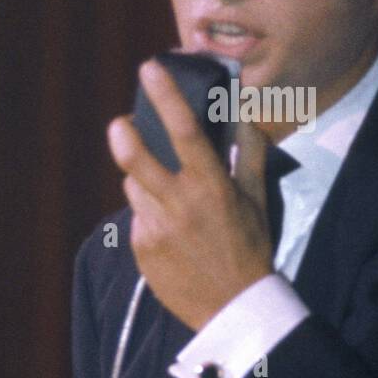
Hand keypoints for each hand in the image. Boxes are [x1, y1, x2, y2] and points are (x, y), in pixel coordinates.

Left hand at [107, 59, 275, 331]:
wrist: (234, 309)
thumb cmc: (251, 248)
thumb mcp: (258, 200)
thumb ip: (249, 155)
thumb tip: (245, 116)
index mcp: (211, 187)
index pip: (183, 130)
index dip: (165, 95)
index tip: (149, 68)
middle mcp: (179, 205)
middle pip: (136, 159)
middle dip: (123, 136)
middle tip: (120, 125)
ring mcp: (155, 229)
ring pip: (135, 190)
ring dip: (145, 186)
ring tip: (172, 201)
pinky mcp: (141, 250)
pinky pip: (138, 220)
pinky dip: (149, 218)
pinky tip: (172, 234)